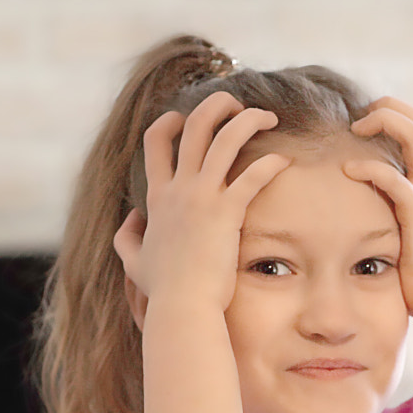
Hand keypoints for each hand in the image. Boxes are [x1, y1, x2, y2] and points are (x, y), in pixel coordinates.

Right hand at [113, 91, 291, 312]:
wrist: (182, 307)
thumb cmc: (163, 290)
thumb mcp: (133, 261)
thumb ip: (128, 236)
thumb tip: (132, 218)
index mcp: (157, 197)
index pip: (156, 140)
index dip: (171, 121)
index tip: (187, 116)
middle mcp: (178, 189)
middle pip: (195, 125)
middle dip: (217, 104)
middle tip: (237, 104)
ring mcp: (202, 198)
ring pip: (225, 138)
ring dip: (249, 119)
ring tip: (269, 117)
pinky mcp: (226, 213)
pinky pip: (252, 175)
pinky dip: (270, 162)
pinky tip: (285, 160)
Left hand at [344, 98, 412, 325]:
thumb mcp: (404, 238)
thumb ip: (391, 220)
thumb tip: (363, 219)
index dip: (401, 116)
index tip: (369, 121)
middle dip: (393, 107)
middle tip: (361, 114)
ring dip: (386, 122)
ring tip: (356, 126)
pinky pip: (396, 180)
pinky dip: (371, 168)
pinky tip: (348, 170)